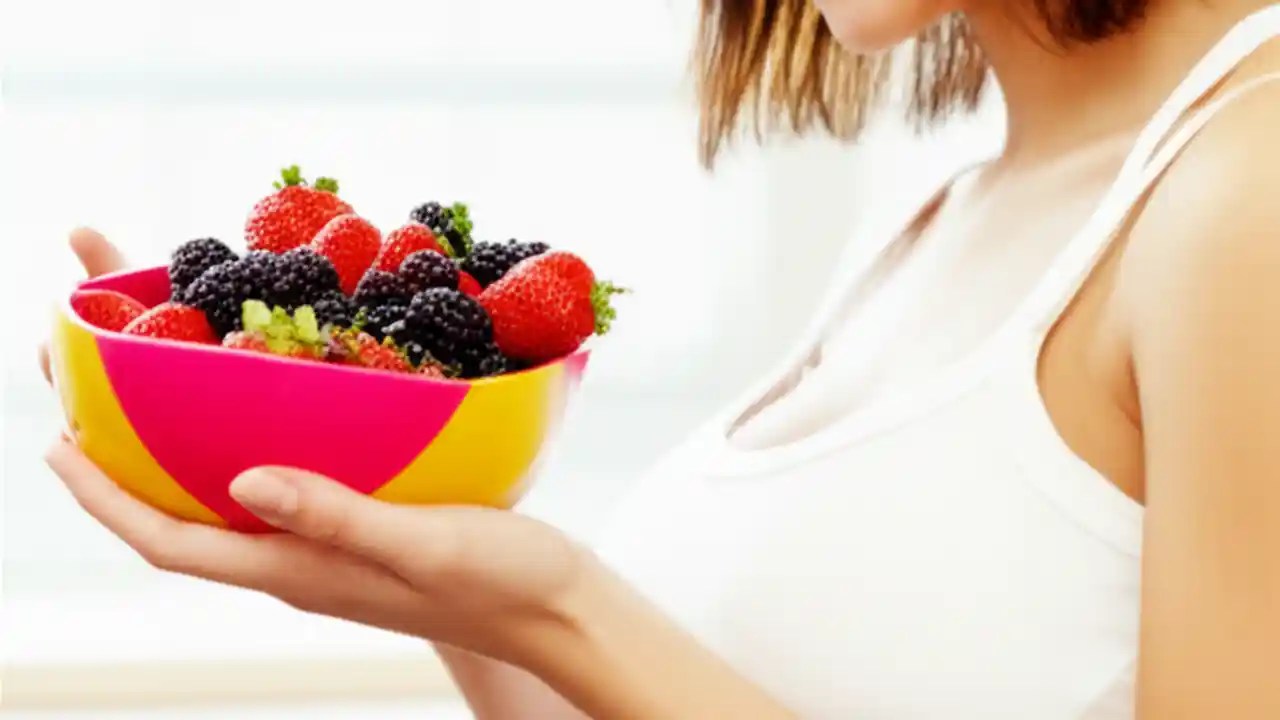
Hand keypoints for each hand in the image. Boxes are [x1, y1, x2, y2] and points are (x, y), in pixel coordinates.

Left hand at [40, 228, 595, 667]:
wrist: (556, 610)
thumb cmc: (501, 582)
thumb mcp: (424, 544)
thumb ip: (338, 516)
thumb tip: (242, 482)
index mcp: (300, 573)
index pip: (171, 543)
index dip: (105, 500)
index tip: (56, 443)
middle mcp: (298, 566)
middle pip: (181, 523)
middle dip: (119, 471)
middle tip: (82, 399)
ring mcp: (325, 553)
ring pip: (220, 509)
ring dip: (169, 462)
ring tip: (142, 402)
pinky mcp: (357, 534)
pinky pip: (272, 496)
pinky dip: (236, 455)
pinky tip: (253, 416)